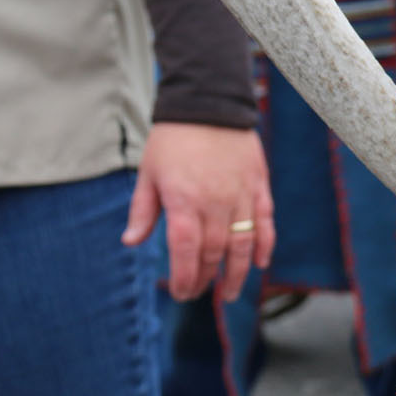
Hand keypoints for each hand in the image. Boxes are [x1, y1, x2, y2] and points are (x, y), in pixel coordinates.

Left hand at [122, 122, 274, 301]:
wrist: (209, 103)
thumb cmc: (172, 139)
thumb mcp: (148, 173)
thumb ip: (142, 210)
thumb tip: (131, 242)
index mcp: (184, 201)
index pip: (186, 251)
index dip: (186, 277)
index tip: (181, 293)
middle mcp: (215, 202)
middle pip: (214, 253)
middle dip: (206, 278)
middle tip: (199, 292)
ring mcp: (240, 195)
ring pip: (242, 244)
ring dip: (238, 273)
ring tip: (230, 292)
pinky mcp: (258, 186)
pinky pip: (264, 222)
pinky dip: (264, 244)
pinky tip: (260, 262)